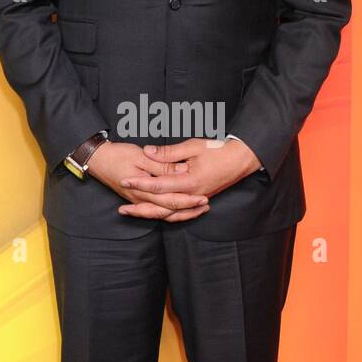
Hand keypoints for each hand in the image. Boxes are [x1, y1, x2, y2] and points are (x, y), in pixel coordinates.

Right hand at [86, 139, 211, 220]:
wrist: (97, 160)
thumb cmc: (117, 155)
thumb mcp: (141, 156)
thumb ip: (161, 165)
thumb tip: (180, 170)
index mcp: (143, 189)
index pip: (170, 199)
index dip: (188, 199)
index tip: (203, 197)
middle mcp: (141, 199)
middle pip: (169, 210)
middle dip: (189, 209)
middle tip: (205, 205)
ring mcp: (138, 201)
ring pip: (162, 214)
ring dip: (180, 214)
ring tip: (197, 210)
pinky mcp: (136, 199)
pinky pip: (155, 211)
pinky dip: (168, 213)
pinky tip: (177, 211)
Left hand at [117, 137, 261, 218]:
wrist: (240, 160)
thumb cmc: (218, 151)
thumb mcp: (192, 147)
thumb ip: (168, 153)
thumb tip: (148, 151)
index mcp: (189, 181)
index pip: (158, 185)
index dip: (140, 183)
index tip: (124, 180)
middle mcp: (191, 194)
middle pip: (161, 206)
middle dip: (140, 207)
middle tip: (121, 208)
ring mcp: (195, 199)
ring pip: (169, 213)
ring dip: (150, 214)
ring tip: (133, 214)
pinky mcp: (197, 199)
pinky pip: (179, 212)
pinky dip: (166, 215)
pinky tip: (154, 214)